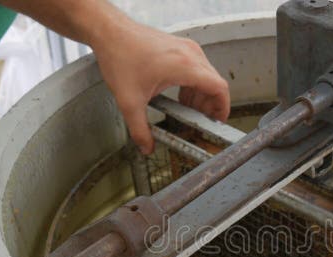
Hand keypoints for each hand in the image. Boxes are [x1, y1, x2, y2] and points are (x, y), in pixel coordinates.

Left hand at [91, 18, 229, 153]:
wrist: (110, 32)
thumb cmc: (120, 57)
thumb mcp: (129, 101)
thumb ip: (140, 129)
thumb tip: (147, 147)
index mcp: (185, 67)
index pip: (219, 88)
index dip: (222, 108)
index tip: (217, 122)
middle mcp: (190, 55)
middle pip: (214, 83)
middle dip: (210, 105)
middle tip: (200, 121)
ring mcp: (186, 48)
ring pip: (206, 75)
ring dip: (201, 94)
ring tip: (189, 109)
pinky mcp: (179, 46)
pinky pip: (197, 67)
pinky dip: (194, 83)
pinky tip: (180, 94)